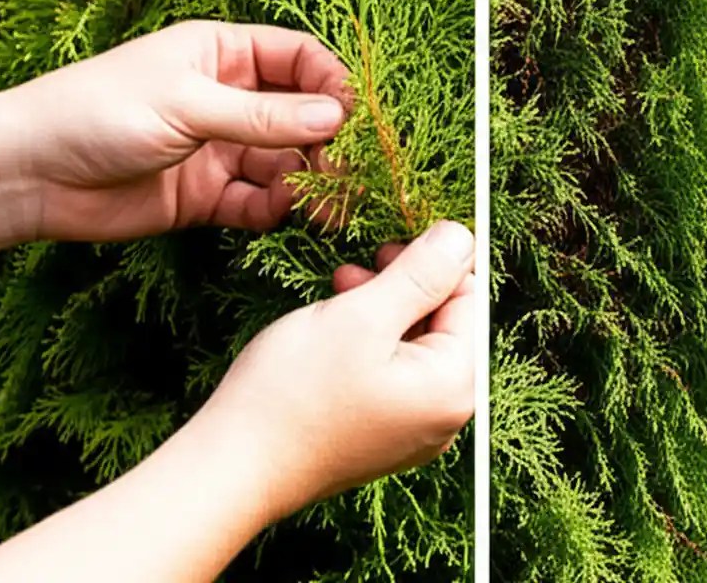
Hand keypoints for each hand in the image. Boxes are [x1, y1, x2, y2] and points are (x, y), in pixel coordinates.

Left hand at [6, 20, 350, 241]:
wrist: (30, 175)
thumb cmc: (95, 112)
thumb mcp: (186, 104)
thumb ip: (262, 116)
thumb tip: (335, 117)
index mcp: (221, 54)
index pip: (299, 58)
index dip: (332, 84)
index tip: (354, 117)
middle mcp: (227, 99)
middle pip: (302, 116)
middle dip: (327, 142)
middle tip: (343, 171)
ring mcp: (218, 149)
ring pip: (286, 164)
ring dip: (309, 182)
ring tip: (324, 204)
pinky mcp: (207, 197)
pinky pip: (258, 203)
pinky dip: (275, 210)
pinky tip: (277, 214)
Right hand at [196, 220, 475, 520]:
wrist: (234, 467)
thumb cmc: (293, 396)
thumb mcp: (362, 316)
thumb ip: (421, 274)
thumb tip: (462, 239)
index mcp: (454, 387)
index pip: (471, 300)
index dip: (436, 261)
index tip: (392, 242)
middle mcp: (444, 416)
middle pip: (445, 324)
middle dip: (407, 286)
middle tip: (361, 266)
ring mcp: (412, 430)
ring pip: (414, 345)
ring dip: (383, 310)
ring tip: (340, 293)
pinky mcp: (381, 435)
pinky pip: (392, 374)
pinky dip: (369, 343)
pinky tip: (334, 329)